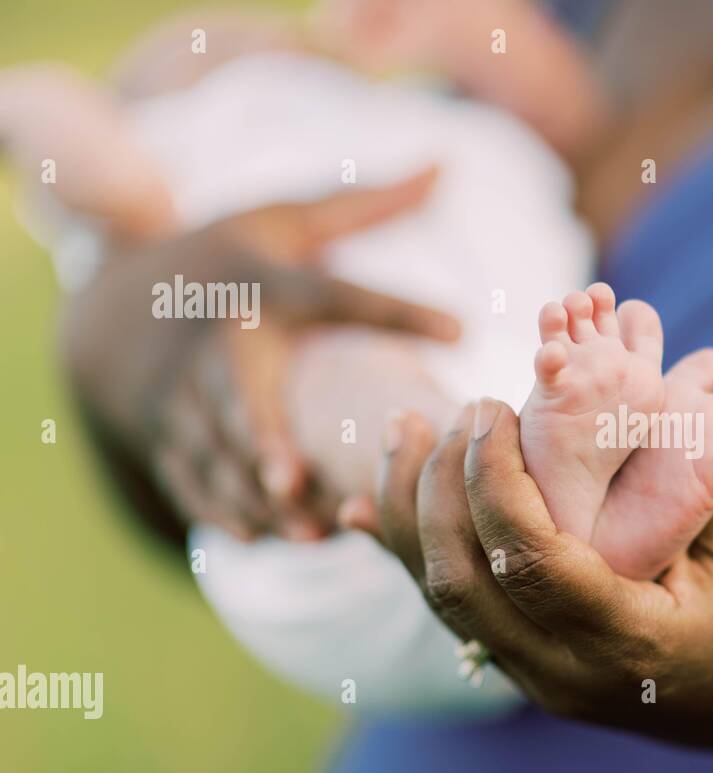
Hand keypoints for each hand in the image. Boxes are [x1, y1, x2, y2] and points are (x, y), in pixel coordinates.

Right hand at [62, 169, 458, 539]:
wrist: (119, 304)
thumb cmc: (231, 261)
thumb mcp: (287, 219)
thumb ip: (364, 204)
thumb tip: (446, 162)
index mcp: (264, 283)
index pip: (334, 292)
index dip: (396, 308)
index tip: (462, 328)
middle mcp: (219, 344)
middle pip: (241, 395)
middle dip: (263, 439)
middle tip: (299, 479)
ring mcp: (182, 396)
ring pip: (213, 451)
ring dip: (253, 492)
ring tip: (306, 529)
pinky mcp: (168, 436)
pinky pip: (189, 477)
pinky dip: (221, 509)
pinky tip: (264, 539)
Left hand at [357, 399, 712, 768]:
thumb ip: (674, 468)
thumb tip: (603, 384)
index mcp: (633, 646)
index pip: (527, 561)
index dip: (495, 477)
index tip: (494, 406)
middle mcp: (572, 677)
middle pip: (463, 583)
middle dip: (442, 486)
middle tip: (460, 410)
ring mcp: (549, 680)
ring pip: (447, 601)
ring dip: (416, 511)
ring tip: (407, 429)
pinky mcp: (541, 666)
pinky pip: (462, 613)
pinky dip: (416, 554)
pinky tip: (371, 510)